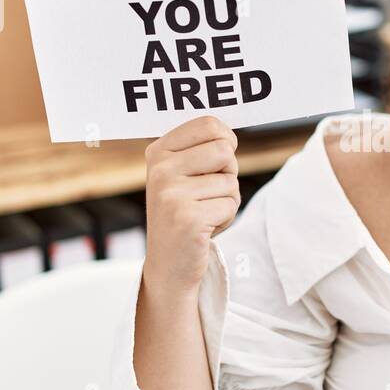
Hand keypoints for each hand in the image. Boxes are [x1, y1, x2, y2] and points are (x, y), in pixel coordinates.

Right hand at [141, 115, 240, 293]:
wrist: (169, 266)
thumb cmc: (185, 214)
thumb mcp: (183, 175)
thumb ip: (201, 150)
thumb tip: (229, 135)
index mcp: (158, 152)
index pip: (209, 124)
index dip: (227, 141)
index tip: (220, 160)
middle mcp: (160, 169)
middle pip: (225, 151)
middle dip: (228, 174)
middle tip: (207, 195)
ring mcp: (171, 194)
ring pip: (231, 181)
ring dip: (227, 200)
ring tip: (203, 214)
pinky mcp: (188, 218)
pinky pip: (231, 205)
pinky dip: (226, 219)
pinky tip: (204, 229)